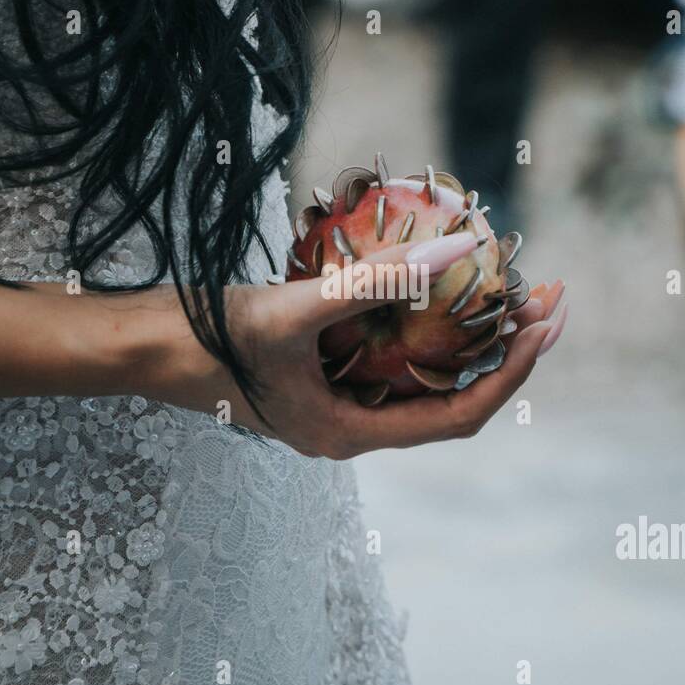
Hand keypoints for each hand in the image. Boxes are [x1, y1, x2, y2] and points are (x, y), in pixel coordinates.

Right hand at [170, 236, 567, 458]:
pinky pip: (385, 353)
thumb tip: (459, 251)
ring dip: (463, 335)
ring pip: (418, 376)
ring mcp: (334, 400)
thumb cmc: (206, 338)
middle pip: (448, 396)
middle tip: (540, 297)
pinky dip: (418, 322)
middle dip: (501, 350)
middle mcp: (350, 425)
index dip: (509, 372)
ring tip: (500, 288)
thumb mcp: (291, 309)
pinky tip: (431, 283)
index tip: (545, 322)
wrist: (139, 347)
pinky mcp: (319, 373)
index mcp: (349, 433)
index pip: (457, 414)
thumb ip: (373, 282)